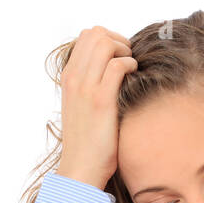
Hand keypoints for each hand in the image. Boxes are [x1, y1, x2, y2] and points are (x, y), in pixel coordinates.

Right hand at [53, 26, 138, 189]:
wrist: (80, 168)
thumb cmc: (87, 142)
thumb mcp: (81, 107)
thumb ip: (89, 86)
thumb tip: (111, 71)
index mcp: (69, 77)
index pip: (86, 36)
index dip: (109, 39)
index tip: (121, 58)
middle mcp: (74, 78)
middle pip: (95, 33)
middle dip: (119, 40)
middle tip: (129, 61)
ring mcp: (85, 88)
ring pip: (104, 43)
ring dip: (125, 51)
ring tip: (131, 69)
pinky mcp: (100, 101)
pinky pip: (117, 66)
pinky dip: (130, 66)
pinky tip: (134, 78)